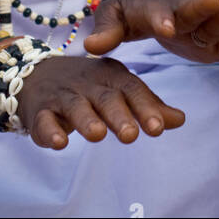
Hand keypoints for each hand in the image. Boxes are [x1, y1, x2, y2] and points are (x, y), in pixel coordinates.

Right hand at [16, 54, 185, 150]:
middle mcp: (89, 83)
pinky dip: (50, 131)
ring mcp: (64, 95)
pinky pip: (44, 119)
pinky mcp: (40, 110)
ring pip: (76, 106)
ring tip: (98, 135)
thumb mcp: (118, 90)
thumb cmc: (89, 87)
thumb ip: (147, 106)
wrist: (38, 74)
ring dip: (86, 120)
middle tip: (131, 136)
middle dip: (119, 115)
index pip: (132, 89)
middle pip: (106, 98)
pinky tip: (59, 143)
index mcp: (112, 76)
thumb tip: (180, 119)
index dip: (145, 107)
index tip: (159, 128)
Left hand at [84, 0, 218, 63]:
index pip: (156, 14)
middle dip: (202, 6)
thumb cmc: (135, 10)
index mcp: (152, 8)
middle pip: (192, 10)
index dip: (161, 19)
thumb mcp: (115, 16)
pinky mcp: (214, 40)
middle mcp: (180, 13)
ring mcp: (200, 25)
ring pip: (213, 22)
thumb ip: (106, 31)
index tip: (166, 27)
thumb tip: (90, 48)